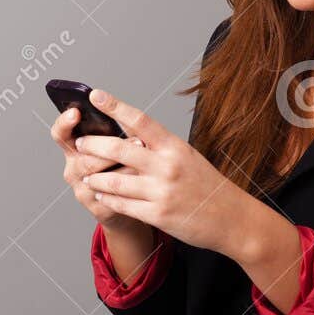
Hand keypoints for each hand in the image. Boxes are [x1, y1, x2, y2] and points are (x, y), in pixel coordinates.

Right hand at [52, 105, 145, 226]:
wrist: (129, 202)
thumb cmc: (120, 165)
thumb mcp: (111, 145)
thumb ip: (109, 130)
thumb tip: (120, 109)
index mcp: (73, 149)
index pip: (60, 134)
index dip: (65, 123)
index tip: (75, 112)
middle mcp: (73, 169)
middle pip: (84, 156)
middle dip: (109, 147)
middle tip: (136, 140)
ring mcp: (82, 190)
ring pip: (98, 175)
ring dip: (123, 165)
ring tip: (143, 156)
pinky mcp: (97, 208)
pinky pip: (111, 194)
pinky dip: (128, 184)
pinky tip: (142, 177)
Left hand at [73, 88, 252, 258]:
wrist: (233, 219)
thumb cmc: (206, 185)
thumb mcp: (187, 157)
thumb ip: (159, 147)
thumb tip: (129, 134)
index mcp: (174, 147)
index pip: (140, 120)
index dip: (115, 106)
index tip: (95, 95)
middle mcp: (167, 166)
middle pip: (119, 149)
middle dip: (93, 144)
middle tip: (80, 142)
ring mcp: (162, 191)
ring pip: (114, 179)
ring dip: (95, 175)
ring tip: (86, 173)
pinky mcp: (158, 214)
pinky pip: (122, 204)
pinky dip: (107, 198)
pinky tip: (100, 193)